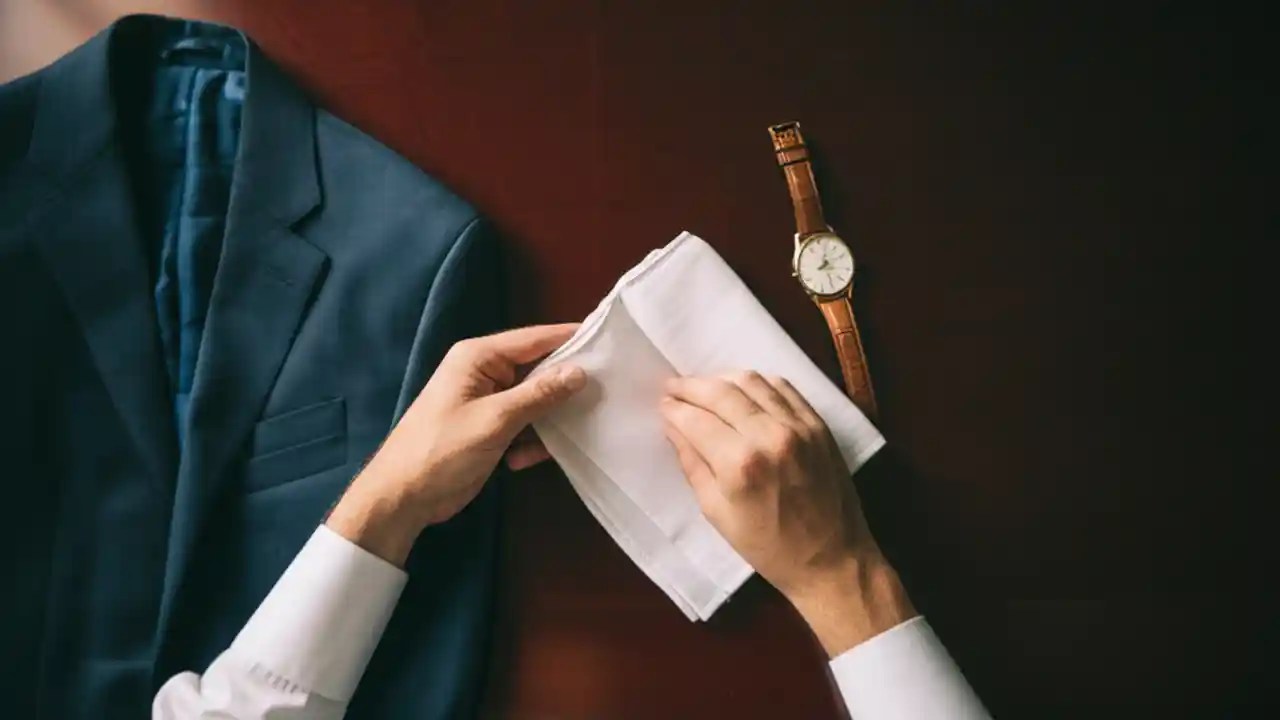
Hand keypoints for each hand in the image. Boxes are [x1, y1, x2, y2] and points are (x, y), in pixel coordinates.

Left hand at [327, 324, 585, 565]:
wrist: (402, 498)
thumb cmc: (441, 450)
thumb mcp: (495, 420)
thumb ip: (539, 394)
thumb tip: (580, 371)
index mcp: (478, 358)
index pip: (534, 338)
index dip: (571, 338)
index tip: (610, 339)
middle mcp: (484, 373)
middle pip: (538, 369)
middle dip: (566, 384)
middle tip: (606, 393)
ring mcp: (487, 403)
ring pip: (535, 401)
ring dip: (548, 420)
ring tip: (570, 434)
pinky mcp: (490, 430)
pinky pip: (523, 426)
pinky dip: (530, 442)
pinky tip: (524, 460)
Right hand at [661, 372, 914, 654]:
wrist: (831, 558)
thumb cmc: (768, 547)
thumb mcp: (717, 513)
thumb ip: (693, 464)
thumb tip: (673, 427)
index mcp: (740, 465)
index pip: (696, 419)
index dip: (674, 409)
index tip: (662, 405)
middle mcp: (770, 435)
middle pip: (721, 391)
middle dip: (691, 386)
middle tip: (673, 387)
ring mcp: (798, 425)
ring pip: (751, 380)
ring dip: (721, 379)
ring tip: (704, 386)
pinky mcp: (818, 423)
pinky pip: (782, 386)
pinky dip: (757, 381)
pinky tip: (742, 389)